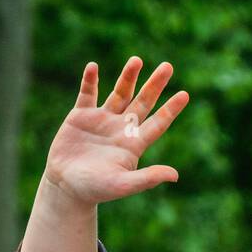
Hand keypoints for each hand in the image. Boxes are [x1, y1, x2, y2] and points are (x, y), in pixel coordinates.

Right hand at [43, 56, 188, 206]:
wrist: (66, 187)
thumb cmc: (95, 190)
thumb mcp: (122, 185)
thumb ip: (147, 178)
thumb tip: (175, 175)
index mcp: (133, 144)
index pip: (157, 123)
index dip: (170, 109)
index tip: (185, 95)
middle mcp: (121, 128)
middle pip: (142, 102)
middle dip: (155, 85)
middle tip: (168, 67)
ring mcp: (102, 120)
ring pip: (119, 93)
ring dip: (128, 77)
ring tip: (137, 61)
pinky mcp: (80, 116)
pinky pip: (87, 94)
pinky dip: (90, 81)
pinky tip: (93, 67)